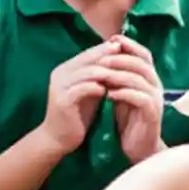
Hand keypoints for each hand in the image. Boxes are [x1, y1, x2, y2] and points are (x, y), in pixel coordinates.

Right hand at [39, 40, 121, 154]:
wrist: (58, 139)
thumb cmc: (78, 114)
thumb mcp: (90, 91)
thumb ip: (99, 77)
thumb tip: (119, 61)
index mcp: (66, 68)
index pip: (89, 53)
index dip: (108, 50)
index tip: (128, 51)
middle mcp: (60, 73)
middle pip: (88, 59)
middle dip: (110, 58)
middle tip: (130, 59)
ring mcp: (60, 86)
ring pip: (87, 72)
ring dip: (108, 73)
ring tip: (125, 75)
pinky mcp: (62, 100)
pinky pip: (83, 88)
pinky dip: (98, 88)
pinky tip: (111, 91)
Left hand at [101, 35, 164, 163]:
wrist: (139, 148)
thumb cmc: (129, 120)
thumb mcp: (122, 94)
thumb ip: (117, 77)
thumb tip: (103, 56)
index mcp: (150, 78)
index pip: (144, 54)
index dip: (130, 44)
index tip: (111, 39)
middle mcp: (156, 85)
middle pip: (142, 63)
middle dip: (121, 58)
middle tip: (101, 58)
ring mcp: (156, 99)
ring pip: (140, 79)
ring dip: (119, 75)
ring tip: (102, 74)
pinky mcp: (153, 114)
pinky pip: (140, 98)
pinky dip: (124, 93)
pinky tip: (109, 94)